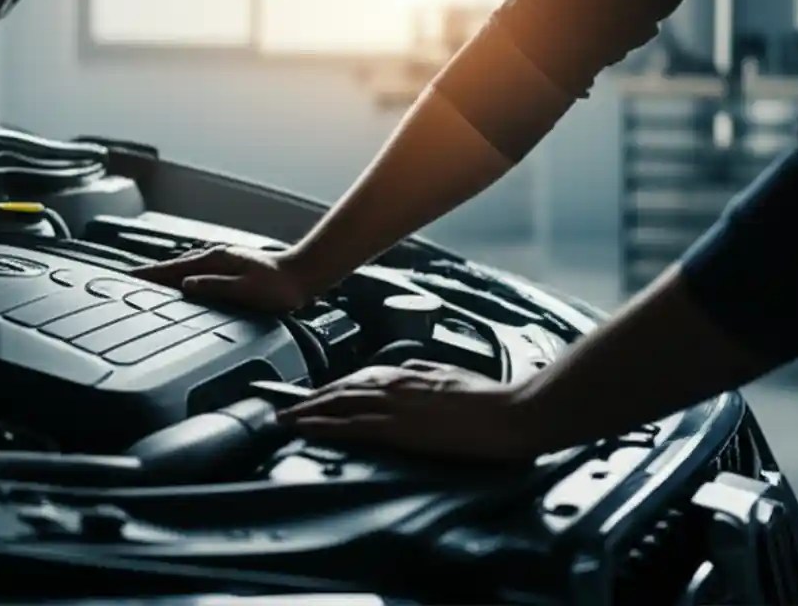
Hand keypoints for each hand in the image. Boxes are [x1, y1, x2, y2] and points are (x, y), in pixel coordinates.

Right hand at [129, 245, 315, 312]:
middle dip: (152, 274)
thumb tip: (186, 286)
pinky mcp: (228, 267)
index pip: (174, 269)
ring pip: (185, 268)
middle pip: (175, 266)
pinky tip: (180, 283)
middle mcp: (216, 256)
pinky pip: (196, 272)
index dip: (151, 275)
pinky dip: (181, 276)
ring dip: (166, 275)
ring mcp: (222, 260)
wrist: (302, 275)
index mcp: (216, 260)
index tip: (129, 278)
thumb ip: (215, 287)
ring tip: (148, 283)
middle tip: (129, 282)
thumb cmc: (279, 287)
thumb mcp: (246, 289)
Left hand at [277, 361, 544, 461]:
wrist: (513, 413)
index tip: (317, 393)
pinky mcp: (398, 428)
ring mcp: (395, 406)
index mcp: (410, 374)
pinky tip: (304, 427)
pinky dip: (323, 424)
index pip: (362, 377)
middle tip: (286, 405)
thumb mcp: (454, 375)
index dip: (335, 387)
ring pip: (340, 404)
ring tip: (285, 417)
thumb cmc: (492, 398)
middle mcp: (396, 385)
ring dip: (308, 410)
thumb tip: (409, 368)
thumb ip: (428, 371)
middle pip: (343, 389)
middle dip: (313, 398)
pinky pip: (351, 425)